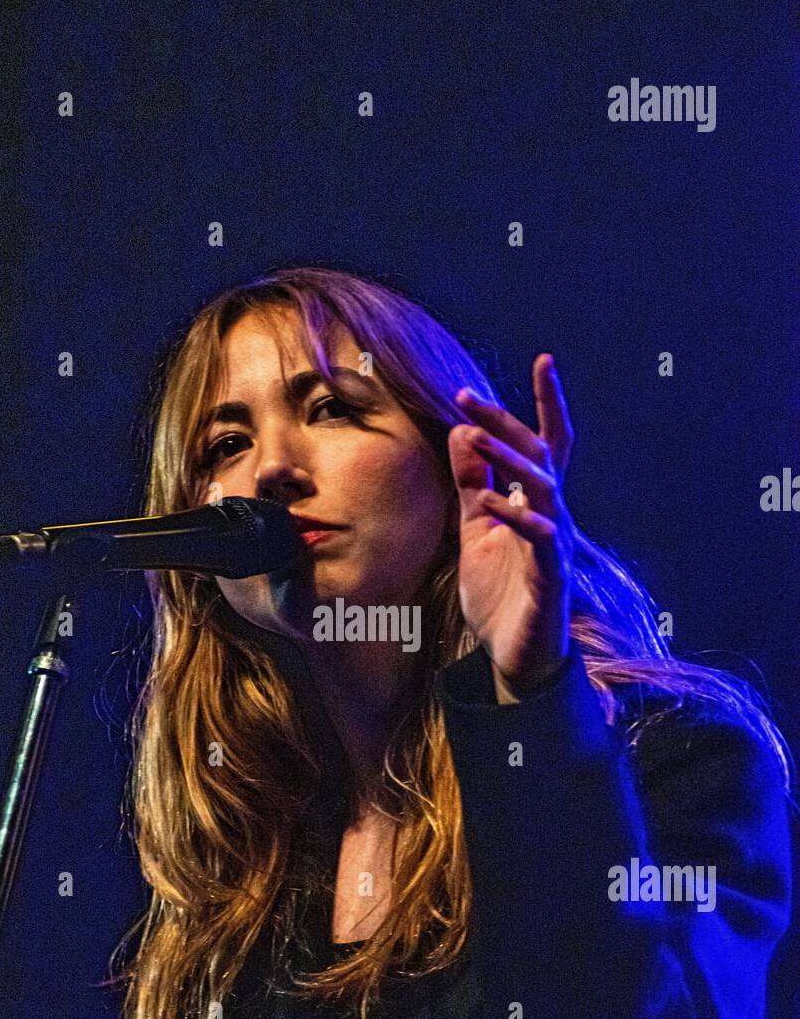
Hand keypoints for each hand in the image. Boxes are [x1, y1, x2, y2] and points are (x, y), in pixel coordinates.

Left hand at [448, 354, 574, 696]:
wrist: (516, 659)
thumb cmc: (501, 593)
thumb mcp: (475, 529)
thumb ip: (472, 484)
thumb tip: (463, 435)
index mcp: (536, 502)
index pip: (545, 443)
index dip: (545, 403)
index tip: (545, 359)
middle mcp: (553, 516)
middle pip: (538, 454)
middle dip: (504, 422)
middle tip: (466, 396)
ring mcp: (555, 545)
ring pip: (543, 487)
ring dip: (509, 458)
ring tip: (476, 434)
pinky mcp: (550, 576)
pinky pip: (539, 537)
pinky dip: (516, 515)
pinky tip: (491, 500)